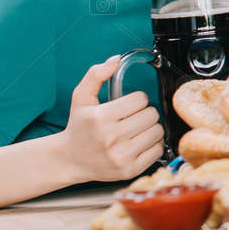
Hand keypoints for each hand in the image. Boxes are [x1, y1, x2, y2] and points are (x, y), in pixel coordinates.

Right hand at [58, 57, 165, 182]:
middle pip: (151, 115)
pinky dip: (152, 145)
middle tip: (132, 118)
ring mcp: (121, 156)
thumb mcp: (80, 97)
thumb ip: (96, 74)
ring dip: (150, 128)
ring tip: (135, 130)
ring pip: (158, 132)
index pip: (140, 99)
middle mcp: (111, 137)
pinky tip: (138, 143)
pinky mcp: (130, 169)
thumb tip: (116, 59)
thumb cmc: (78, 127)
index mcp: (101, 117)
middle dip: (144, 113)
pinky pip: (158, 150)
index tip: (128, 105)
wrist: (70, 160)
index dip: (136, 99)